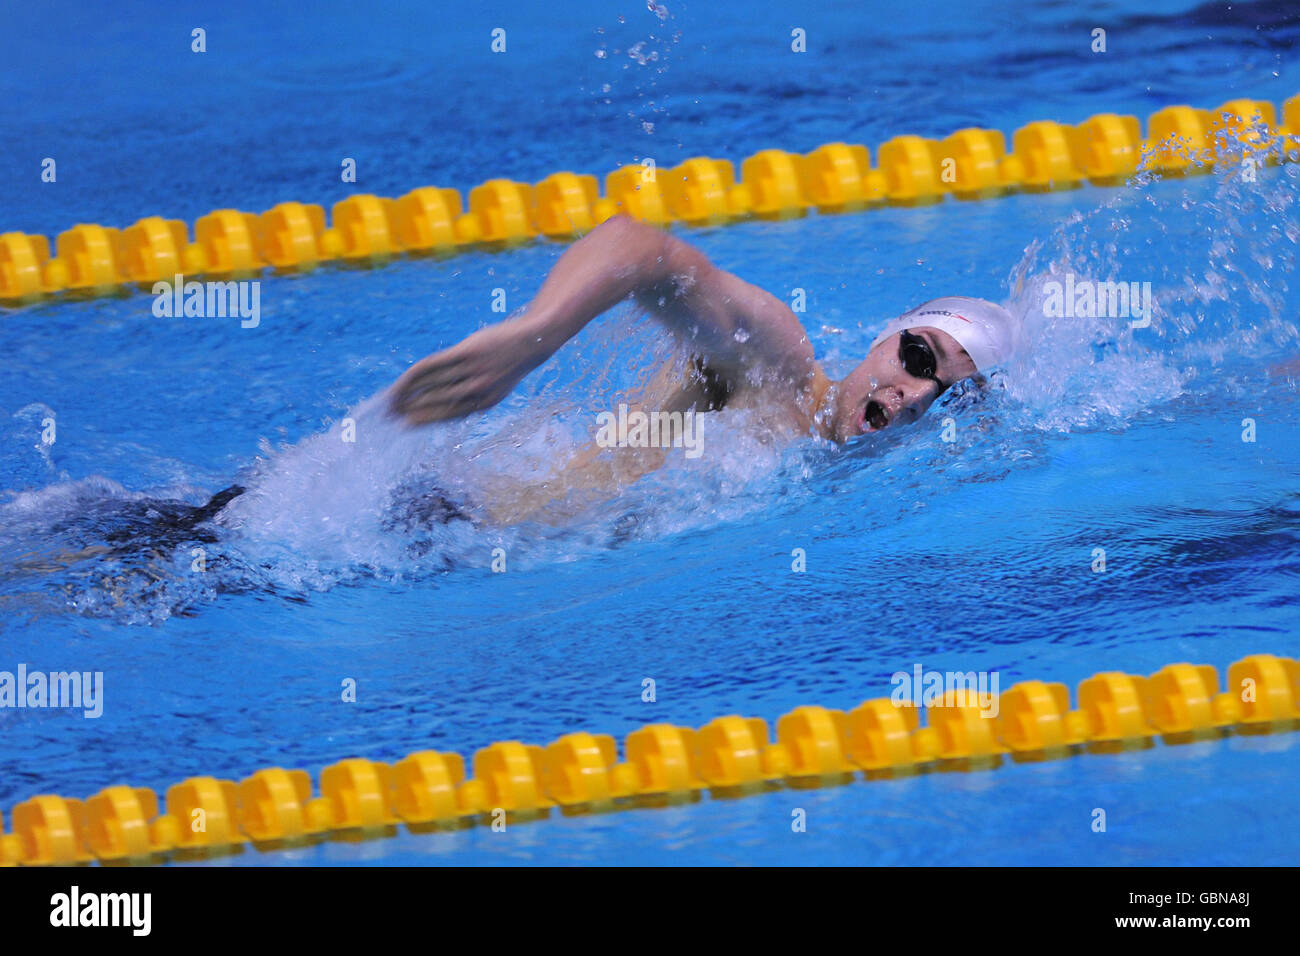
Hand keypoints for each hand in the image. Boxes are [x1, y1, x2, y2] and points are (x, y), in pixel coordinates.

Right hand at [388, 316, 545, 424]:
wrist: (532, 341)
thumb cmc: (508, 365)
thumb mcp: (494, 387)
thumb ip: (469, 397)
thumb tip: (439, 407)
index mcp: (484, 405)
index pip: (446, 416)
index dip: (423, 421)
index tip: (404, 425)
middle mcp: (478, 391)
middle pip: (436, 401)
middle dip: (409, 409)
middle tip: (390, 414)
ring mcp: (473, 370)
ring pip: (432, 384)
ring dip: (407, 393)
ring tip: (391, 399)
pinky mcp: (468, 352)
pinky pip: (435, 364)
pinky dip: (416, 373)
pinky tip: (404, 380)